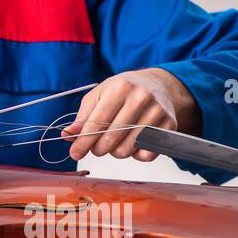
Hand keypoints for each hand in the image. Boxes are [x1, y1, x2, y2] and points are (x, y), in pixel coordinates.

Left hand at [61, 68, 198, 161]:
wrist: (158, 84)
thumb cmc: (125, 89)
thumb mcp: (99, 95)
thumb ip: (83, 116)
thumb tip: (68, 135)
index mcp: (119, 88)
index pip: (96, 124)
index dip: (83, 142)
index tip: (75, 153)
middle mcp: (140, 99)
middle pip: (111, 140)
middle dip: (98, 149)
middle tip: (97, 147)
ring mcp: (157, 112)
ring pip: (127, 150)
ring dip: (116, 151)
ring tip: (115, 140)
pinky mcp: (169, 125)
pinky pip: (146, 154)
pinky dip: (135, 154)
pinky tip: (132, 142)